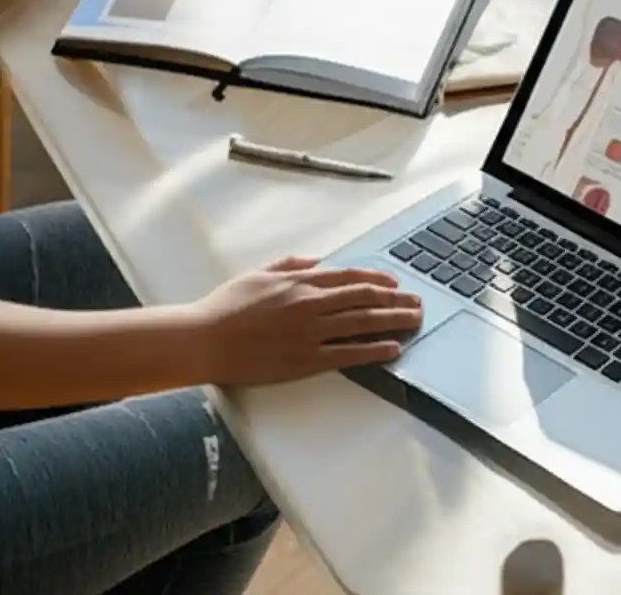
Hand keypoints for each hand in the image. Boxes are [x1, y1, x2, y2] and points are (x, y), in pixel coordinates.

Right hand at [195, 256, 421, 384]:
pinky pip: (349, 353)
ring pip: (363, 322)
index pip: (349, 276)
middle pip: (364, 297)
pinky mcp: (306, 359)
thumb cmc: (224, 308)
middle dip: (395, 299)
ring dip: (394, 320)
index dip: (377, 280)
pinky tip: (392, 349)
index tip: (395, 283)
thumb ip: (288, 265)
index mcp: (298, 282)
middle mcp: (309, 303)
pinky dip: (374, 349)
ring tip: (414, 321)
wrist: (204, 339)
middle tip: (416, 303)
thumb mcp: (256, 274)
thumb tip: (314, 260)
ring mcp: (310, 332)